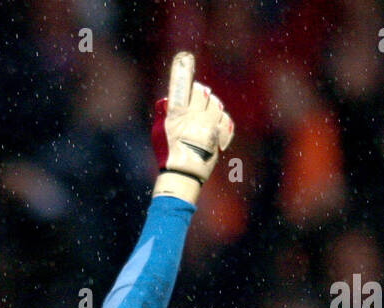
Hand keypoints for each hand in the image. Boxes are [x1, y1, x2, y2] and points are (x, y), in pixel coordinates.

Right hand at [151, 52, 234, 204]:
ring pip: (215, 104)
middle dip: (198, 94)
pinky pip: (224, 118)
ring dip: (209, 106)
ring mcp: (208, 126)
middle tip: (194, 100)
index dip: (182, 71)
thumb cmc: (167, 153)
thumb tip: (167, 100)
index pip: (179, 87)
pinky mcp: (219, 135)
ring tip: (202, 116)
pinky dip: (219, 119)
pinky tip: (212, 125)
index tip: (184, 57)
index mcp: (176, 115)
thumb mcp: (158, 132)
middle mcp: (194, 118)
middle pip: (202, 92)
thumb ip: (163, 113)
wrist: (183, 174)